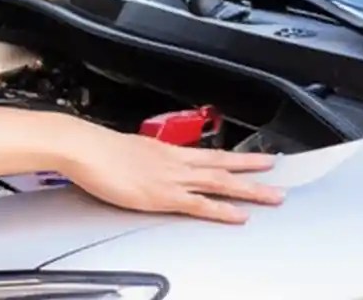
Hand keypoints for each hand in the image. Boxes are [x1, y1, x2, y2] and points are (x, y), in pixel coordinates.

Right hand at [59, 124, 285, 223]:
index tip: (253, 157)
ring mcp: (172, 178)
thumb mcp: (126, 150)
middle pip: (222, 165)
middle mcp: (175, 162)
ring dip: (250, 189)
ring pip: (221, 182)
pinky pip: (201, 204)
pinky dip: (222, 210)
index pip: (208, 154)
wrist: (85, 147)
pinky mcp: (164, 195)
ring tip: (274, 195)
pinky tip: (240, 215)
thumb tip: (142, 163)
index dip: (233, 156)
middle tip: (277, 171)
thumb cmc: (97, 149)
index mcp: (165, 150)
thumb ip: (141, 158)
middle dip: (252, 169)